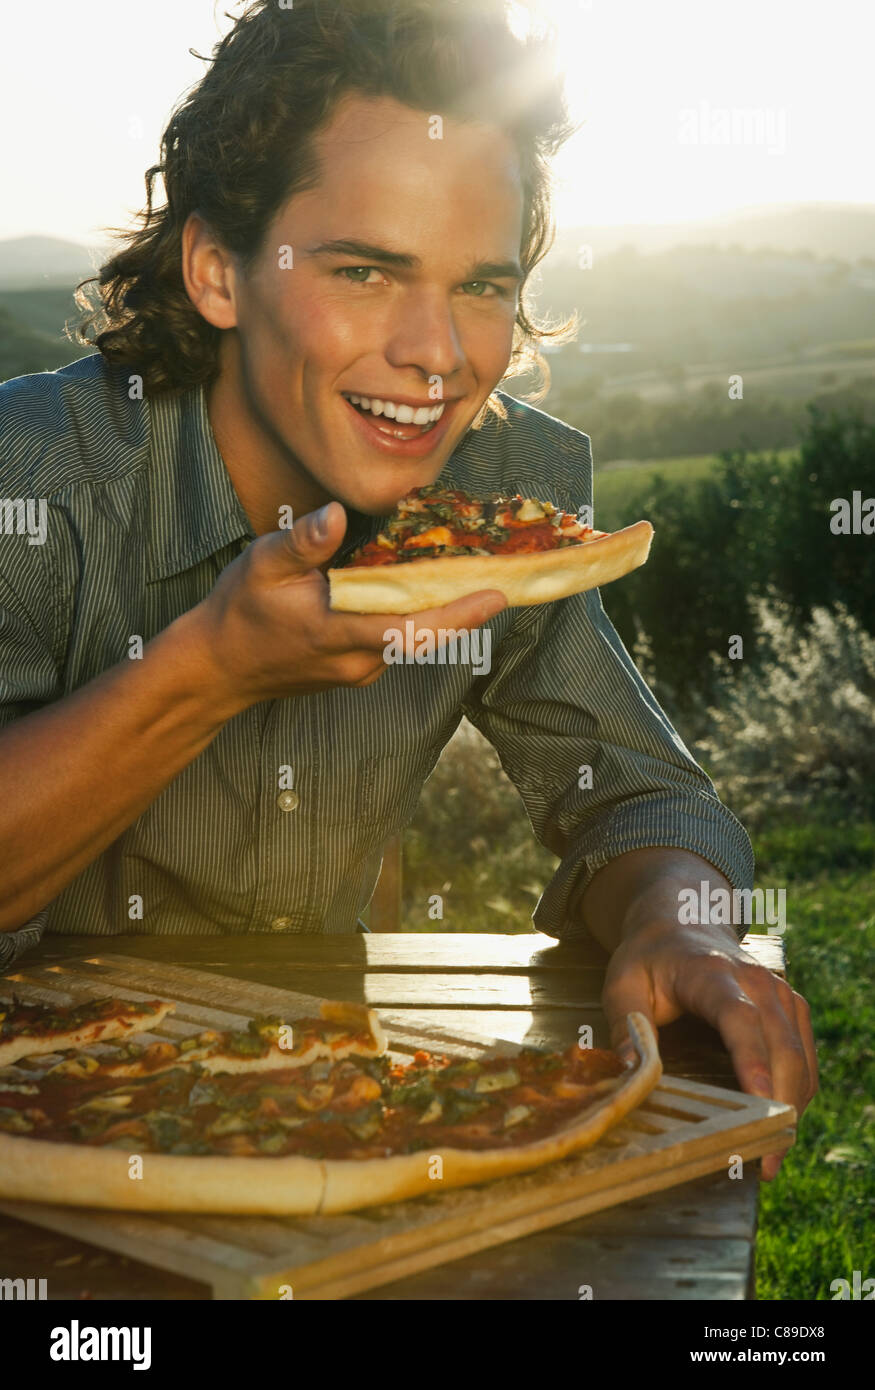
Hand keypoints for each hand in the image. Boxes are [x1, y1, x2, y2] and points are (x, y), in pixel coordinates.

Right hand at [184, 500, 507, 708]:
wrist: (217, 670)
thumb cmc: (239, 613)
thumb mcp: (262, 566)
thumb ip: (303, 543)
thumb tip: (333, 515)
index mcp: (340, 634)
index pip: (411, 628)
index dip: (458, 614)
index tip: (498, 595)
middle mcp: (359, 662)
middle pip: (426, 635)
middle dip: (467, 606)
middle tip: (508, 574)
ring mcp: (360, 671)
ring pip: (414, 640)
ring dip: (444, 611)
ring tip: (477, 574)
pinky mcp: (356, 670)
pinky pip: (398, 642)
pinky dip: (417, 617)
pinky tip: (428, 589)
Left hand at [600, 919, 818, 1179]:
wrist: (682, 921)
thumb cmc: (649, 958)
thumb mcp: (622, 983)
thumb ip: (625, 1026)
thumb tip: (630, 1073)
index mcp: (712, 974)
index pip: (739, 1018)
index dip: (752, 1060)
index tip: (759, 1100)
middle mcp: (758, 982)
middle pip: (781, 1047)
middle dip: (778, 1105)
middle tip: (762, 1162)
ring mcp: (781, 994)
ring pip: (801, 1058)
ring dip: (792, 1108)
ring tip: (770, 1157)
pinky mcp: (792, 1008)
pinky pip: (806, 1058)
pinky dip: (798, 1093)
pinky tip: (779, 1126)